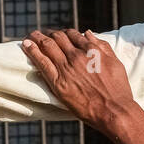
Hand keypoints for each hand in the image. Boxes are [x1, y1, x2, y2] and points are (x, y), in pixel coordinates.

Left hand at [21, 29, 137, 134]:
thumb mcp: (115, 62)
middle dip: (48, 33)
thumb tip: (87, 33)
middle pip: (57, 38)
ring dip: (36, 38)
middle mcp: (77, 56)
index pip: (72, 34)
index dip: (64, 33)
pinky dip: (32, 51)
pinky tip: (26, 45)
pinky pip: (42, 63)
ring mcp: (66, 68)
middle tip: (41, 34)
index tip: (59, 34)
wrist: (113, 110)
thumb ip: (102, 46)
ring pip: (47, 46)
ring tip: (30, 35)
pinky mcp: (58, 82)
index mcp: (91, 50)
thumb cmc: (118, 89)